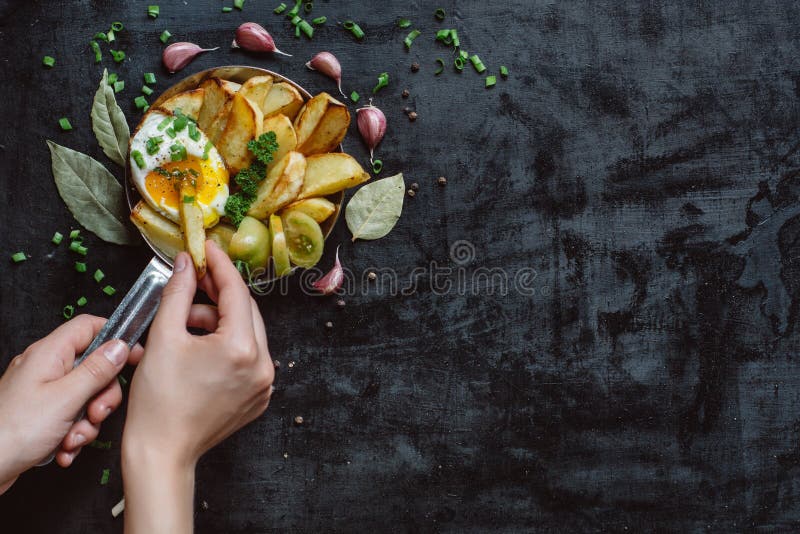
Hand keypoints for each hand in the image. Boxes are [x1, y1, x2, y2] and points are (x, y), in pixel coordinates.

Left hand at [0, 315, 141, 493]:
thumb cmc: (11, 432)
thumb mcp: (66, 399)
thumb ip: (97, 370)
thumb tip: (120, 347)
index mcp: (49, 354)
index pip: (89, 327)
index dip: (115, 338)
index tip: (134, 357)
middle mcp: (45, 368)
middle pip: (93, 366)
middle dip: (102, 395)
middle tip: (96, 413)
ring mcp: (42, 392)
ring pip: (85, 396)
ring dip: (87, 422)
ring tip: (73, 439)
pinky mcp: (40, 414)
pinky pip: (71, 416)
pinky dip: (73, 433)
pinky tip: (64, 448)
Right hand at [122, 242, 272, 532]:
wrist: (162, 452)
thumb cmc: (158, 401)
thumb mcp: (163, 337)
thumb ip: (178, 293)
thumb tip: (186, 263)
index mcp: (242, 348)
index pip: (237, 292)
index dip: (220, 266)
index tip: (208, 248)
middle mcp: (263, 365)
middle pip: (245, 311)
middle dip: (217, 294)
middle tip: (192, 281)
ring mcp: (264, 384)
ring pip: (246, 333)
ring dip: (219, 321)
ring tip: (185, 325)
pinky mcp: (259, 397)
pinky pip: (248, 357)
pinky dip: (227, 344)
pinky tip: (199, 348)